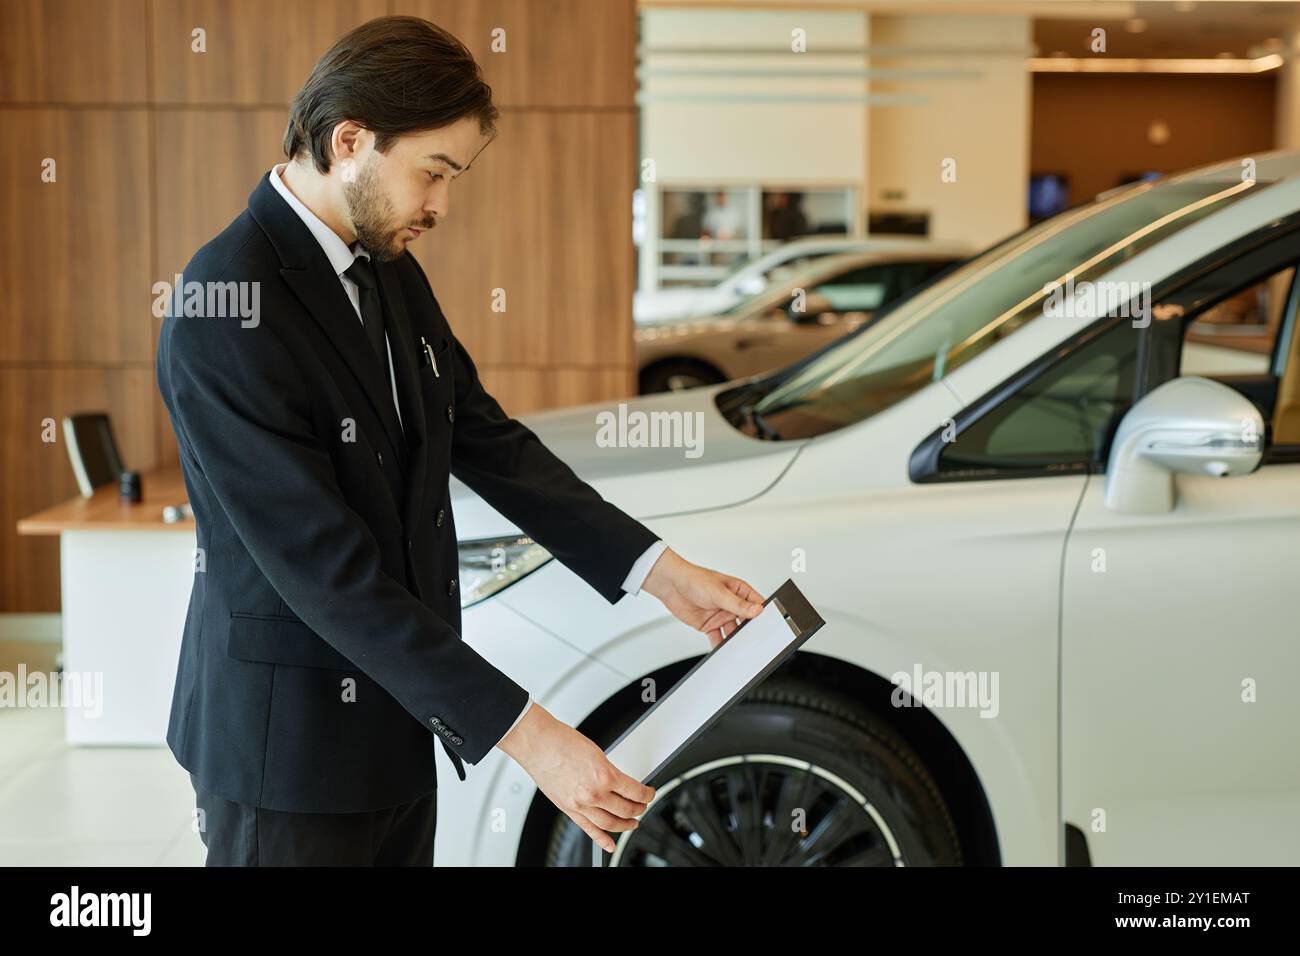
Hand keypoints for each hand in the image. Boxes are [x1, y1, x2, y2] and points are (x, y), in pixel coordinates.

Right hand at [496, 703, 653, 852]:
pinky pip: (588, 829)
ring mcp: (580, 804)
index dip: (647, 794)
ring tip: (632, 823)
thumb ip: (609, 771)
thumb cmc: (563, 742)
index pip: (635, 792)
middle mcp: (593, 793)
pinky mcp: (568, 809)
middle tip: (642, 806)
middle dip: (638, 809)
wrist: (539, 744)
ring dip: (625, 825)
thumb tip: (620, 783)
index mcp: (605, 776)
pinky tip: (610, 845)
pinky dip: (601, 839)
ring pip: (610, 823)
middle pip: (625, 809)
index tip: (649, 793)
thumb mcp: (597, 753)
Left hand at [642, 547, 764, 648]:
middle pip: (746, 622)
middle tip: (753, 641)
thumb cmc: (694, 579)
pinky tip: (723, 651)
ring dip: (735, 640)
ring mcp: (720, 615)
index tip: (766, 627)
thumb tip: (757, 610)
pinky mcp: (709, 625)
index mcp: (739, 591)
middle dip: (749, 631)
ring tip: (738, 649)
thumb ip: (737, 604)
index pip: (756, 605)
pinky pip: (718, 638)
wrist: (670, 585)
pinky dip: (720, 646)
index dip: (762, 616)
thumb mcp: (718, 592)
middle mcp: (731, 604)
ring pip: (733, 632)